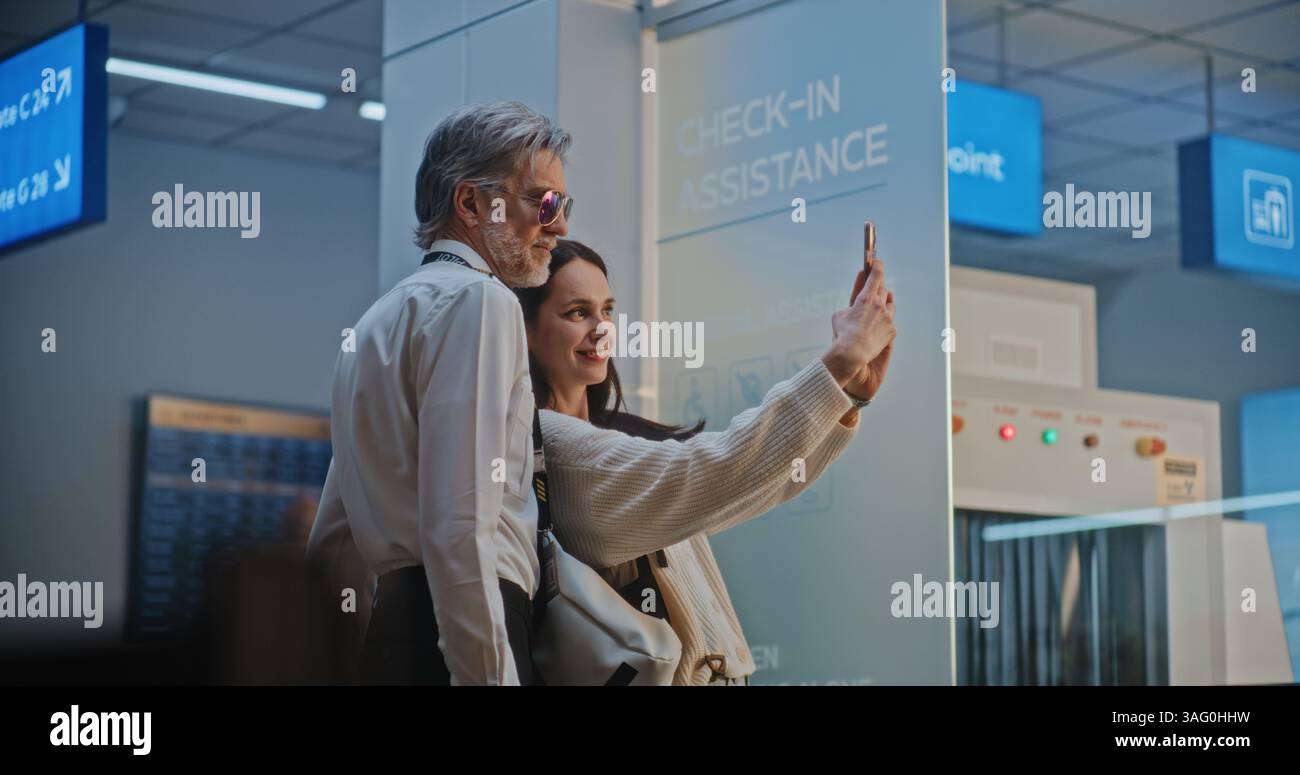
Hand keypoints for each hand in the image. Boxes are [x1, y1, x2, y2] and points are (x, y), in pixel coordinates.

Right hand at [822, 260, 895, 398]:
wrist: (852, 354)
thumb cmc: (842, 334)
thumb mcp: (838, 315)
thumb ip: (849, 307)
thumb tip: (852, 310)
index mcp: (866, 298)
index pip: (876, 275)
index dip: (876, 266)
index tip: (876, 260)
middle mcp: (880, 306)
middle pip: (883, 289)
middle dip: (879, 284)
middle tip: (876, 281)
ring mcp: (888, 319)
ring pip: (890, 305)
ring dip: (885, 301)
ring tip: (881, 301)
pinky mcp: (892, 332)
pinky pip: (890, 322)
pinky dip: (885, 321)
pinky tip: (880, 324)